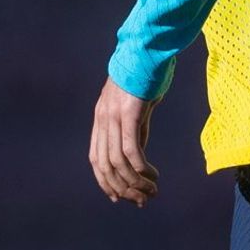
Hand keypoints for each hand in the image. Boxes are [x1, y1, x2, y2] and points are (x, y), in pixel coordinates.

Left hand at [89, 78, 159, 205]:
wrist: (148, 48)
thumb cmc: (146, 75)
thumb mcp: (136, 107)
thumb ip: (135, 129)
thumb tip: (138, 156)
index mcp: (101, 119)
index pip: (96, 160)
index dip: (106, 183)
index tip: (121, 197)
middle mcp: (103, 120)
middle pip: (105, 166)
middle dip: (123, 189)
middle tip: (142, 200)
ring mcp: (114, 116)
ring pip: (118, 162)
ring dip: (135, 183)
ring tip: (152, 191)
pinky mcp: (129, 112)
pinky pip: (131, 149)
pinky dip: (141, 168)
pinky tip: (153, 175)